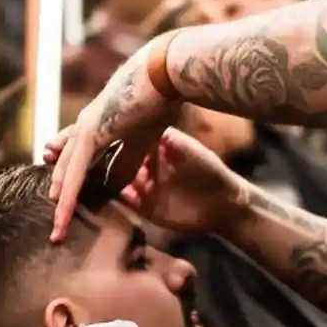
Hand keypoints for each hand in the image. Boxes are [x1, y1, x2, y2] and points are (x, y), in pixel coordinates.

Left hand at [46, 45, 179, 241]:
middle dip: (62, 198)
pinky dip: (69, 191)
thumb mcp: (141, 138)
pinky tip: (61, 209)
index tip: (67, 208)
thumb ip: (128, 160)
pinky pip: (76, 169)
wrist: (165, 72)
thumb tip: (117, 183)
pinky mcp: (91, 131)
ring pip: (67, 173)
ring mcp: (85, 128)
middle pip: (68, 170)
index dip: (74, 186)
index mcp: (98, 127)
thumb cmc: (160, 98)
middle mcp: (86, 127)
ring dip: (62, 203)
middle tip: (56, 225)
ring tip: (56, 230)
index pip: (80, 163)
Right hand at [119, 127, 246, 234]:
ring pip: (121, 181)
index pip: (133, 141)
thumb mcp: (190, 149)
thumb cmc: (209, 171)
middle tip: (104, 155)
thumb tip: (146, 118)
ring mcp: (146, 188)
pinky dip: (122, 197)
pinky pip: (128, 202)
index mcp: (158, 150)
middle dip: (113, 159)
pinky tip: (120, 191)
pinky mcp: (146, 208)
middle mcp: (148, 168)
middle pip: (122, 161)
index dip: (122, 137)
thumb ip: (169, 138)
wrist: (223, 204)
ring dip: (114, 178)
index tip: (112, 133)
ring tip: (107, 173)